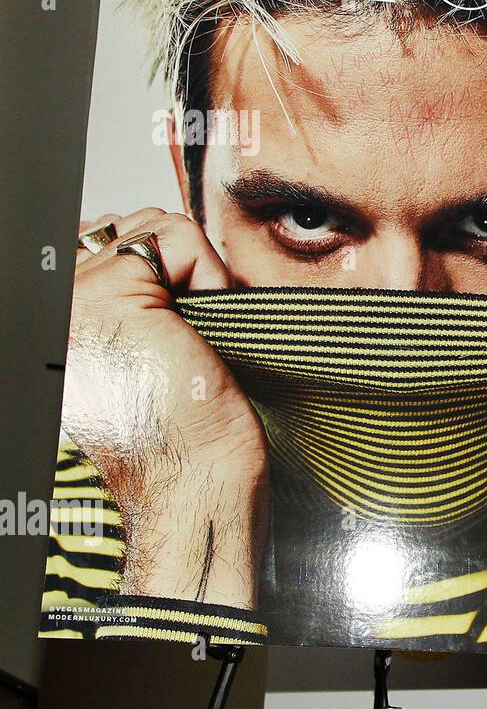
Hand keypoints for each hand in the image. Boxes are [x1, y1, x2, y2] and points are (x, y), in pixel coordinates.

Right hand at [63, 208, 267, 606]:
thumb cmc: (185, 431)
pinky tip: (205, 332)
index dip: (159, 270)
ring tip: (195, 338)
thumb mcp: (140, 355)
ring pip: (152, 226)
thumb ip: (127, 301)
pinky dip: (212, 276)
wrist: (195, 482)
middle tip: (190, 338)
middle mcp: (53, 307)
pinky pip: (179, 238)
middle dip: (177, 267)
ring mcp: (72, 297)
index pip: (102, 243)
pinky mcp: (112, 294)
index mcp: (56, 322)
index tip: (176, 327)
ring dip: (195, 273)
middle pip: (127, 228)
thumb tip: (148, 248)